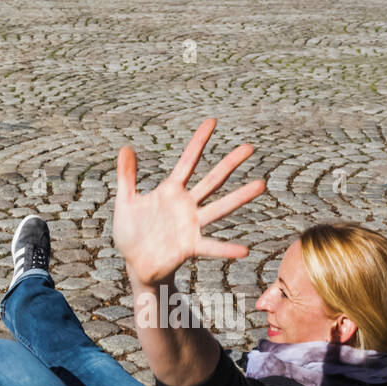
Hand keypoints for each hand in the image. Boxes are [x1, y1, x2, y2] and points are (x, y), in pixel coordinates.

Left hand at [113, 118, 266, 286]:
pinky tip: (243, 250)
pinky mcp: (190, 247)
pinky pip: (211, 247)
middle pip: (212, 179)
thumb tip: (125, 147)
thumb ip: (127, 176)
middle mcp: (186, 205)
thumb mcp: (126, 201)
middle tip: (250, 147)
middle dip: (230, 163)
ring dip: (240, 197)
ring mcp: (191, 225)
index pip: (188, 161)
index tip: (212, 121)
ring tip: (261, 184)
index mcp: (171, 191)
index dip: (199, 141)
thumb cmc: (131, 233)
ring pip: (219, 208)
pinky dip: (226, 249)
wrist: (135, 264)